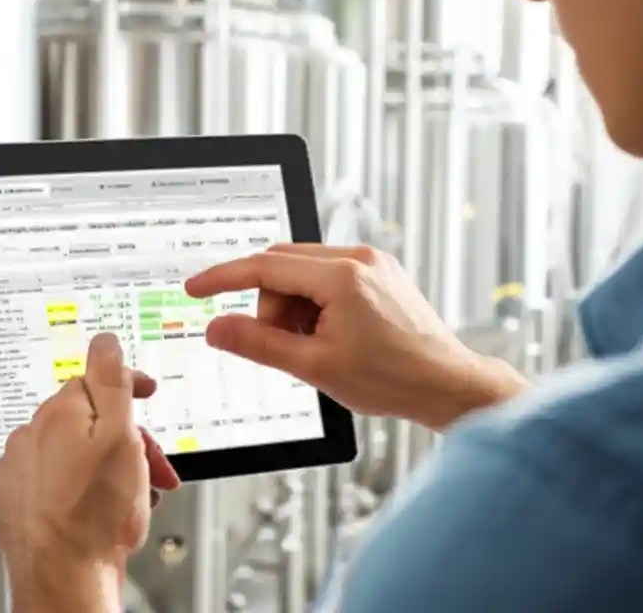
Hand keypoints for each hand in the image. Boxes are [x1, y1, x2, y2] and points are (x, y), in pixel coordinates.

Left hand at [0, 333, 181, 611]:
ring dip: (110, 468)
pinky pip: (56, 481)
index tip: (148, 392)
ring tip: (135, 498)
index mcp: (57, 413)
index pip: (96, 380)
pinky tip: (104, 511)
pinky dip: (82, 489)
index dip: (130, 387)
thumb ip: (112, 382)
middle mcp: (30, 435)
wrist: (64, 579)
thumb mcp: (121, 437)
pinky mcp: (17, 501)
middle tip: (154, 468)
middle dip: (128, 440)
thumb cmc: (94, 517)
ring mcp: (19, 470)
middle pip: (90, 421)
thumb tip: (104, 341)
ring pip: (75, 453)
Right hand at [186, 244, 528, 429]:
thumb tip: (217, 329)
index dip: (223, 278)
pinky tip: (330, 336)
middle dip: (269, 305)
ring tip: (316, 347)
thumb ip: (258, 344)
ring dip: (293, 307)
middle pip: (282, 266)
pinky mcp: (380, 272)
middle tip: (282, 345)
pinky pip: (328, 276)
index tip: (196, 289)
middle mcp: (358, 258)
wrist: (446, 384)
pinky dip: (315, 304)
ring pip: (303, 271)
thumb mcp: (314, 366)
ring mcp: (372, 262)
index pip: (264, 266)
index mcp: (342, 276)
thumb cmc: (392, 378)